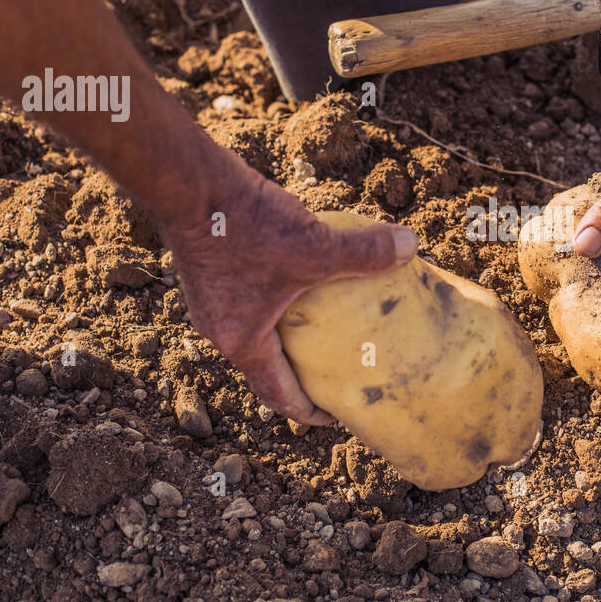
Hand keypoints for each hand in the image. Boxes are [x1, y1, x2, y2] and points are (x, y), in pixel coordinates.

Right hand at [162, 150, 417, 424]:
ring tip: (322, 336)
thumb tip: (410, 247)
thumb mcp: (315, 245)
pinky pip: (247, 304)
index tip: (334, 417)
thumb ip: (365, 252)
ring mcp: (210, 302)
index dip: (308, 412)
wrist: (189, 184)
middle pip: (265, 369)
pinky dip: (274, 307)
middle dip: (299, 379)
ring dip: (285, 342)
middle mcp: (221, 330)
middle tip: (335, 379)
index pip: (278, 395)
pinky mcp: (210, 273)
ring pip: (254, 334)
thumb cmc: (244, 226)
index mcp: (244, 342)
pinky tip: (300, 283)